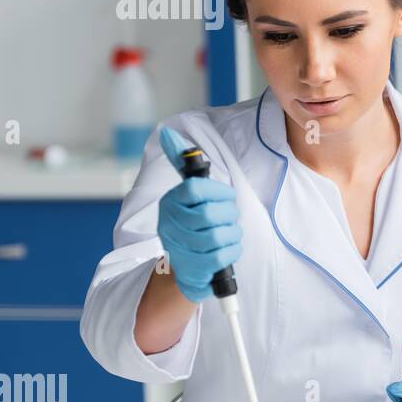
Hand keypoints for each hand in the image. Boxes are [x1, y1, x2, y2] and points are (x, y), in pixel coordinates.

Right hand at [157, 126, 241, 302]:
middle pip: (211, 214)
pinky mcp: (193, 268)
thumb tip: (168, 133)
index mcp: (170, 202)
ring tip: (228, 234)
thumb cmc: (194, 224)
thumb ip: (184, 165)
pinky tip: (227, 248)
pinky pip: (224, 254)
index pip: (195, 188)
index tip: (227, 196)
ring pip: (220, 235)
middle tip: (229, 218)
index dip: (219, 192)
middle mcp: (169, 224)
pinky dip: (233, 250)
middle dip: (229, 215)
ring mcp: (179, 248)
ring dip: (233, 234)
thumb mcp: (188, 195)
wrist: (186, 268)